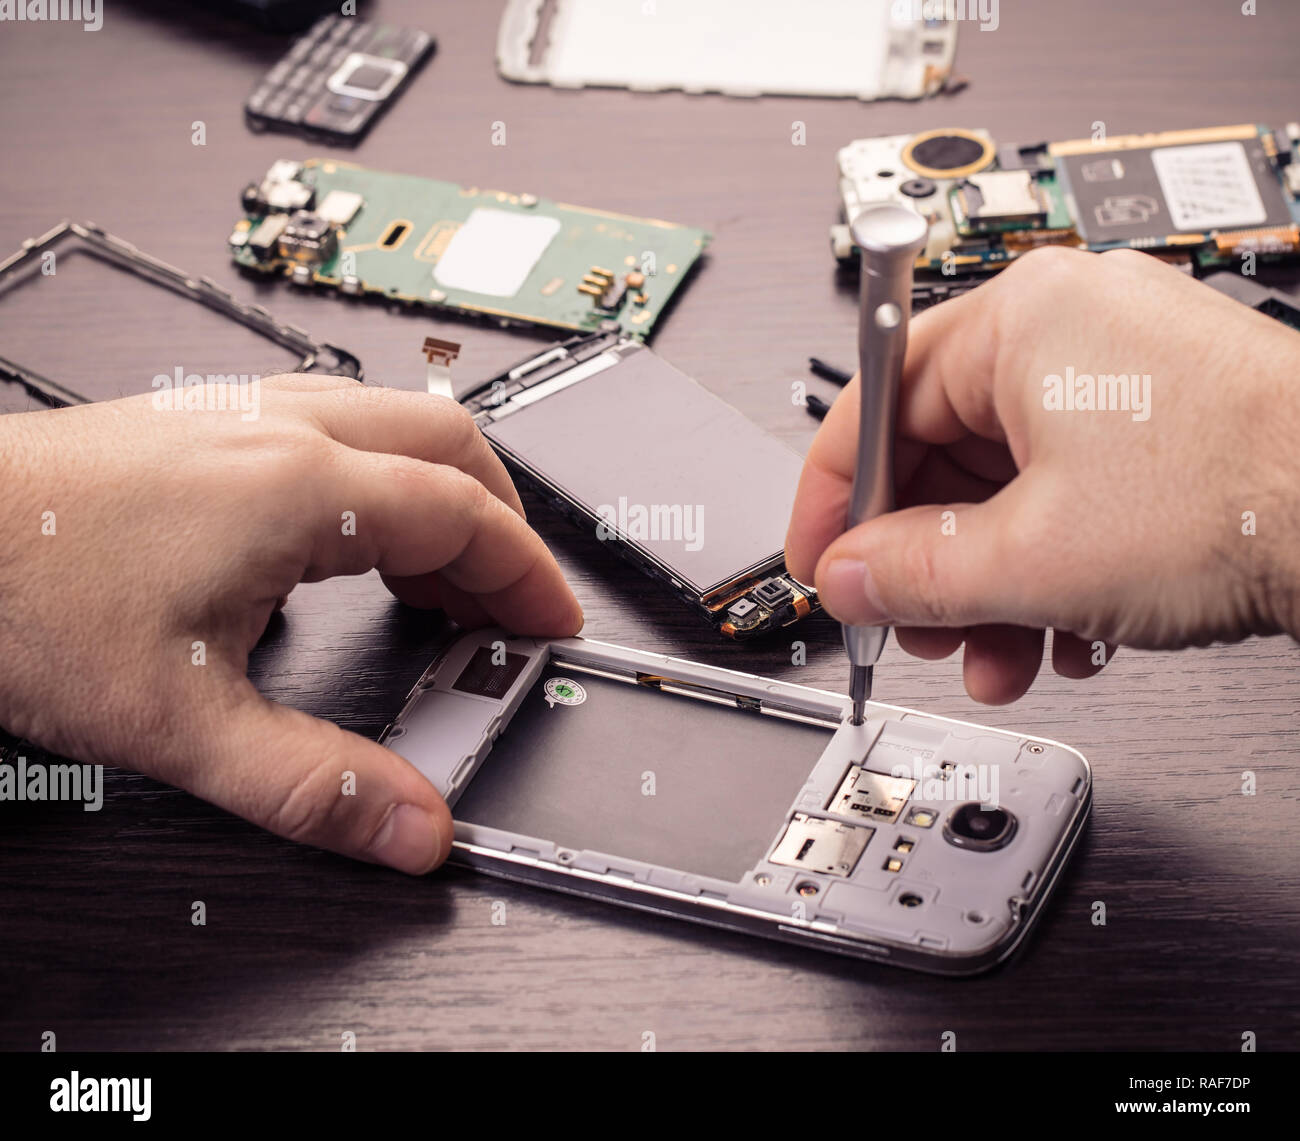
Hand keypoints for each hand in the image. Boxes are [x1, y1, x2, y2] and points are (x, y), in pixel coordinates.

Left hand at [0, 375, 582, 870]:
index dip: (527, 575)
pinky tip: (353, 543)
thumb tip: (411, 823)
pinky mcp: (209, 418)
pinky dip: (387, 479)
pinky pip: (343, 424)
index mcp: (301, 489)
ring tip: (441, 583)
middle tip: (509, 602)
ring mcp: (244, 410)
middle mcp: (284, 429)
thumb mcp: (180, 723)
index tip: (550, 621)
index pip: (465, 517)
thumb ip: (313, 785)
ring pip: (399, 423)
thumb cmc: (24, 595)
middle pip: (454, 446)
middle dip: (505, 524)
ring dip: (447, 495)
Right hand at [786, 247, 1299, 702]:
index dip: (831, 503)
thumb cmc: (1247, 494)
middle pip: (937, 456)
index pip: (870, 408)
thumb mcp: (1031, 558)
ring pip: (1003, 490)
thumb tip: (847, 578)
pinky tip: (1062, 637)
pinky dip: (1048, 572)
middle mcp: (1066, 331)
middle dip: (923, 563)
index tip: (821, 567)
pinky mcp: (1161, 427)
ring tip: (992, 655)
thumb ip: (909, 572)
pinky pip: (1063, 498)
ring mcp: (1120, 378)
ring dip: (986, 587)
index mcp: (1019, 319)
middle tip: (908, 625)